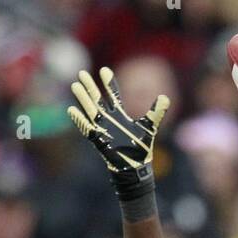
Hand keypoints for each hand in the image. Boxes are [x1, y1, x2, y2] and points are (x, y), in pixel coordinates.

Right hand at [68, 66, 169, 201]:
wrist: (136, 167)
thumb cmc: (141, 148)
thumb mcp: (149, 127)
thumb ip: (156, 112)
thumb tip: (166, 97)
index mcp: (121, 115)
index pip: (113, 95)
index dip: (109, 83)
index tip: (104, 70)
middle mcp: (110, 119)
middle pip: (97, 100)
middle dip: (90, 87)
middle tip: (82, 73)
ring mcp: (103, 129)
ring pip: (90, 110)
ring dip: (83, 99)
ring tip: (75, 86)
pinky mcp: (99, 139)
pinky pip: (87, 128)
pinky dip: (80, 120)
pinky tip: (72, 110)